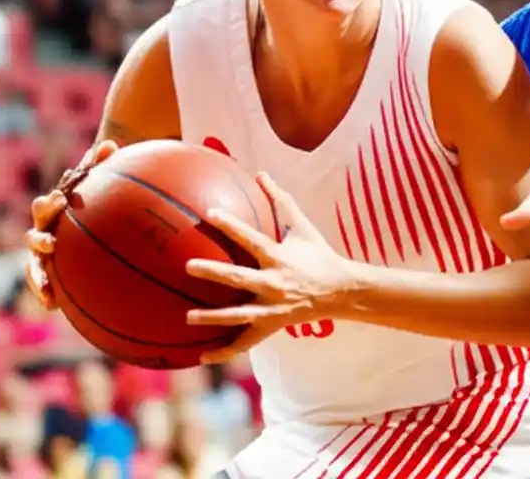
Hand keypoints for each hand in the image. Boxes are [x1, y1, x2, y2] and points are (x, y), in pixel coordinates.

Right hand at [23, 141, 119, 309]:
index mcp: (54, 211)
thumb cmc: (94, 197)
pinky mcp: (50, 271)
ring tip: (46, 291)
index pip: (46, 206)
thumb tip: (111, 144)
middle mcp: (45, 231)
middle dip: (39, 240)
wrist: (86, 216)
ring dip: (36, 277)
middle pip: (33, 236)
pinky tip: (53, 308)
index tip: (60, 202)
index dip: (50, 204)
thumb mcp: (99, 182)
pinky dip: (46, 294)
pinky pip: (45, 284)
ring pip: (33, 265)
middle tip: (51, 245)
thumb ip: (102, 166)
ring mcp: (45, 253)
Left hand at [185, 172, 354, 363]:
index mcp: (279, 257)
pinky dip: (225, 351)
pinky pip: (246, 341)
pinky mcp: (272, 325)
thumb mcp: (303, 227)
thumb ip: (280, 201)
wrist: (340, 290)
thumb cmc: (318, 254)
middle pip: (240, 279)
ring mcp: (272, 307)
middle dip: (215, 273)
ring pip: (239, 315)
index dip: (232, 226)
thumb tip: (261, 174)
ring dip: (214, 317)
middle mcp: (274, 283)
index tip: (210, 214)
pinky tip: (202, 357)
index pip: (252, 239)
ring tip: (189, 317)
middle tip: (188, 266)